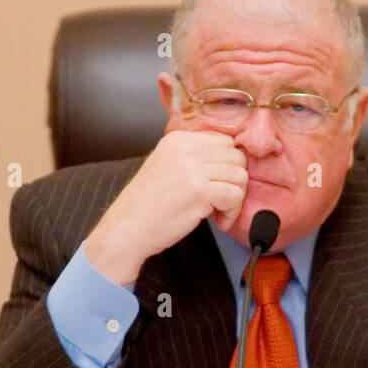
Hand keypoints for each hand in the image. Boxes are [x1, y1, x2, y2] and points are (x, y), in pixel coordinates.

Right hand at [83, 130, 247, 285]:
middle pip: (236, 157)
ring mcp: (193, 167)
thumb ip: (192, 158)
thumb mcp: (166, 166)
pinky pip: (235, 195)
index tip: (218, 185)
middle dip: (234, 182)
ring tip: (218, 213)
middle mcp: (186, 147)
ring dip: (235, 199)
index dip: (227, 166)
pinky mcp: (200, 190)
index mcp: (178, 139)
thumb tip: (226, 160)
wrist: (127, 228)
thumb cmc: (147, 206)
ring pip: (240, 176)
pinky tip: (218, 221)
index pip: (224, 141)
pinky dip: (232, 212)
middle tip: (221, 201)